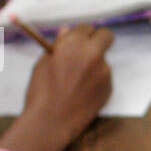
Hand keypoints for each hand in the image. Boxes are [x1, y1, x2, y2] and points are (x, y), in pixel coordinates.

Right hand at [0, 24, 113, 150]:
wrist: (51, 122)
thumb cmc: (41, 91)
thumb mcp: (44, 63)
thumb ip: (59, 46)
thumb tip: (67, 31)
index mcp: (73, 44)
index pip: (86, 28)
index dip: (81, 34)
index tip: (78, 39)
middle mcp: (93, 54)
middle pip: (106, 36)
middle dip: (98, 39)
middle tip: (89, 48)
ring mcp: (104, 72)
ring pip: (103, 60)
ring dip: (94, 64)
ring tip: (75, 81)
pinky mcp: (109, 87)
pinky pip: (104, 78)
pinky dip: (95, 81)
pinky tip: (81, 93)